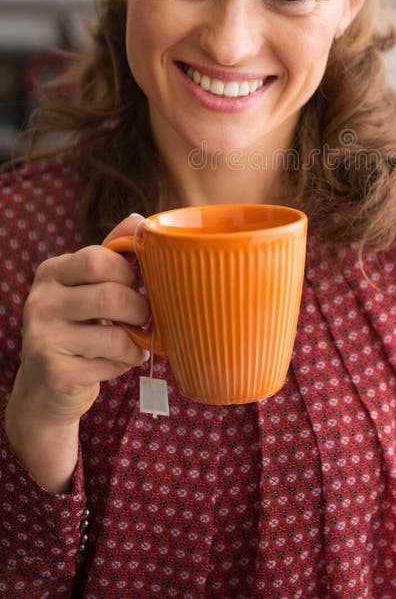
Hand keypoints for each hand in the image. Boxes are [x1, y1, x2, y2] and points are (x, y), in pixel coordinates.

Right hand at [11, 213, 149, 426]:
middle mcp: (40, 302)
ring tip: (134, 343)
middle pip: (110, 296)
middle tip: (143, 318)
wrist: (45, 388)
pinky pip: (111, 363)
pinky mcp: (56, 373)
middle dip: (139, 309)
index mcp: (51, 272)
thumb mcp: (88, 287)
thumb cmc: (77, 327)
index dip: (129, 272)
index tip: (136, 284)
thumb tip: (139, 219)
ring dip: (136, 342)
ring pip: (115, 335)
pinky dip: (124, 364)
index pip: (98, 259)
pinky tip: (117, 362)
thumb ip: (112, 254)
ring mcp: (43, 338)